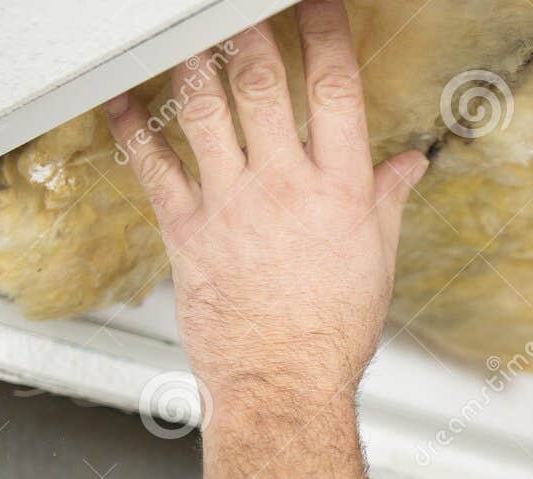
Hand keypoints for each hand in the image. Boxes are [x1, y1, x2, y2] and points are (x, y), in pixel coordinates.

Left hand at [105, 0, 426, 422]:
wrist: (284, 385)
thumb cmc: (331, 334)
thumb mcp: (377, 261)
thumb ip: (387, 199)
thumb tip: (408, 165)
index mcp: (341, 192)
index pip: (334, 90)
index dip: (324, 35)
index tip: (316, 7)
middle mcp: (285, 189)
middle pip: (259, 82)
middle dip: (246, 29)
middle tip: (236, 7)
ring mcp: (231, 206)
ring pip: (203, 109)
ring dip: (193, 61)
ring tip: (189, 36)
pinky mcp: (187, 231)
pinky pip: (152, 166)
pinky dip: (132, 128)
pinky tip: (124, 101)